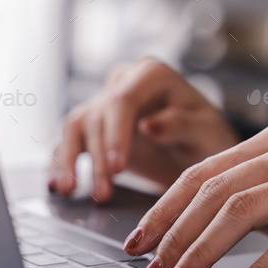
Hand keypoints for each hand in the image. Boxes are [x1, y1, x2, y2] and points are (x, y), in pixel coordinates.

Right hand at [48, 57, 237, 201]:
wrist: (201, 151)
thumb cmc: (209, 138)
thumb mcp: (208, 133)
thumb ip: (181, 126)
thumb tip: (147, 125)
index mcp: (151, 75)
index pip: (124, 100)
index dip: (116, 134)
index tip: (118, 167)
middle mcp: (123, 83)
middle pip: (98, 116)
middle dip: (98, 158)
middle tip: (103, 193)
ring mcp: (106, 104)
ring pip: (77, 126)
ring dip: (70, 160)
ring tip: (68, 189)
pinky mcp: (95, 127)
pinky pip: (71, 141)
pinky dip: (62, 162)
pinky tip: (57, 184)